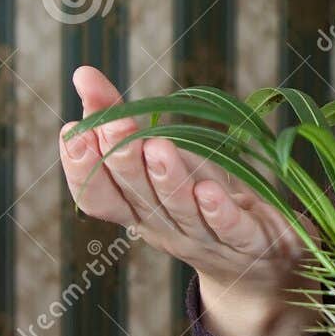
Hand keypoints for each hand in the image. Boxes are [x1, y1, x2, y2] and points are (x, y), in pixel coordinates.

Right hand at [58, 65, 319, 309]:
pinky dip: (218, 211)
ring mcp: (206, 239)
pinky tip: (210, 189)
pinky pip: (230, 229)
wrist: (261, 261)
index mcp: (138, 209)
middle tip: (115, 124)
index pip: (98, 197)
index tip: (73, 131)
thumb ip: (121, 121)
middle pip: (138, 197)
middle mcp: (165, 227)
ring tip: (158, 147)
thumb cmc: (202, 199)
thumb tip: (83, 75)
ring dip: (168, 179)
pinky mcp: (249, 242)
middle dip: (123, 159)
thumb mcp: (162, 157)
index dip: (82, 168)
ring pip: (181, 210)